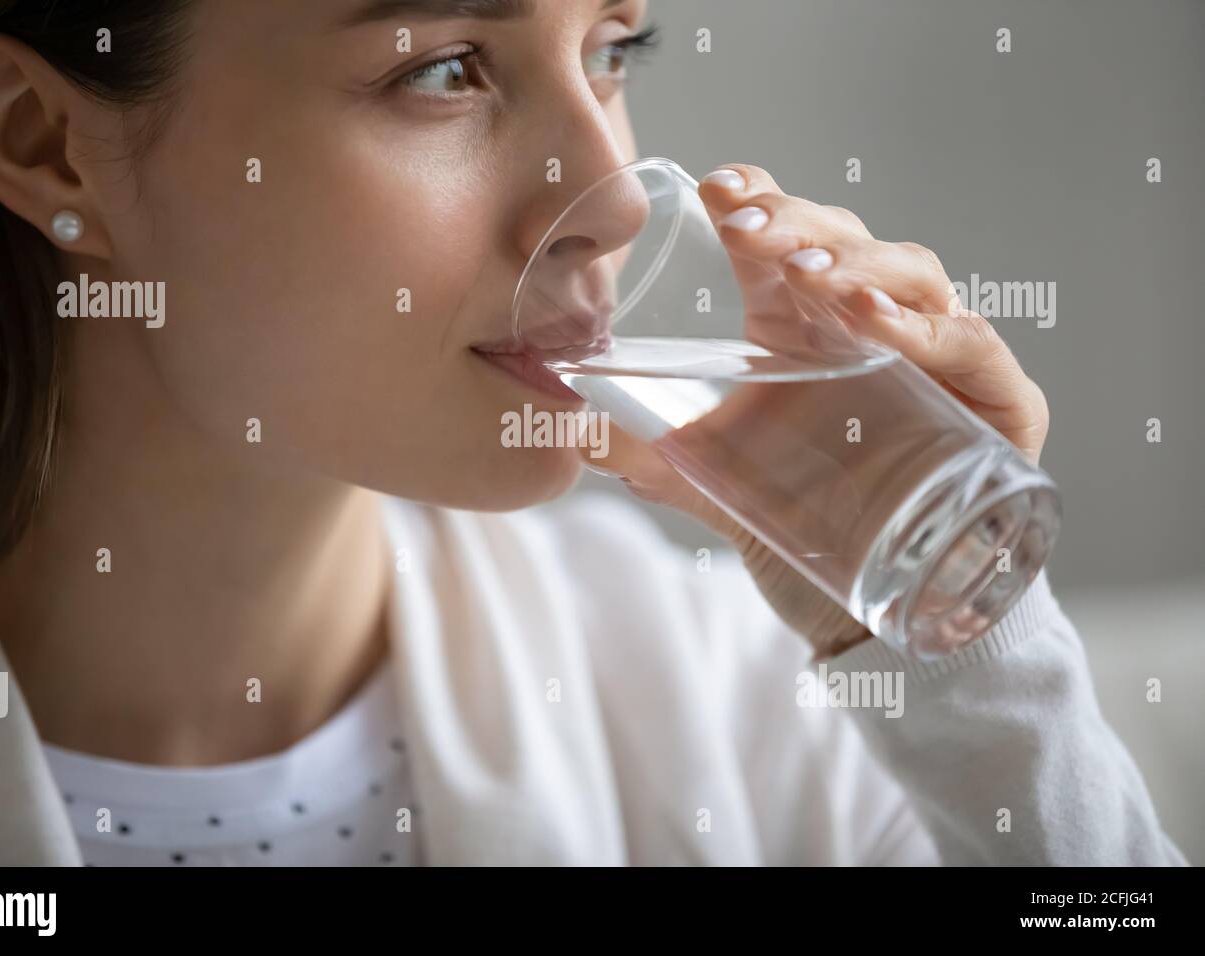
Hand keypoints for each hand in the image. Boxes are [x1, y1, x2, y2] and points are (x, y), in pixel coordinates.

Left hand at [582, 163, 1050, 657]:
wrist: (860, 616)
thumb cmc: (798, 532)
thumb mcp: (715, 478)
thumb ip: (648, 449)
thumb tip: (563, 422)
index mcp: (804, 328)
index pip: (787, 238)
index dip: (759, 200)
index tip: (715, 188)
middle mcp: (875, 330)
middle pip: (847, 244)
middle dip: (799, 223)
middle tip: (748, 224)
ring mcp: (940, 360)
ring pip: (911, 275)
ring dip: (855, 264)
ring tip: (801, 273)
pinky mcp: (997, 406)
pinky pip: (972, 346)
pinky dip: (925, 327)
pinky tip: (870, 320)